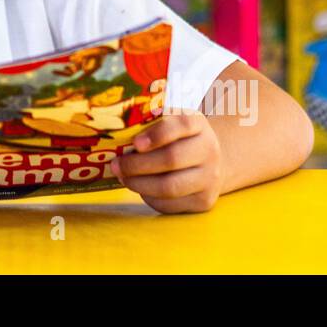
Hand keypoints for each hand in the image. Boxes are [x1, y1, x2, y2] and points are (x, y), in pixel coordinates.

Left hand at [109, 111, 223, 213]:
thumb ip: (149, 123)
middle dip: (138, 164)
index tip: (135, 143)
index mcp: (198, 124)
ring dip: (140, 184)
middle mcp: (209, 149)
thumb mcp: (170, 122)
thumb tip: (116, 132)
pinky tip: (138, 188)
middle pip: (172, 159)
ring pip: (170, 186)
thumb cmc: (178, 139)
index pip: (181, 125)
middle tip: (116, 165)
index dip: (157, 135)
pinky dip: (149, 197)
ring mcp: (210, 177)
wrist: (209, 161)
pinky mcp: (204, 201)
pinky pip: (171, 204)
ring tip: (123, 177)